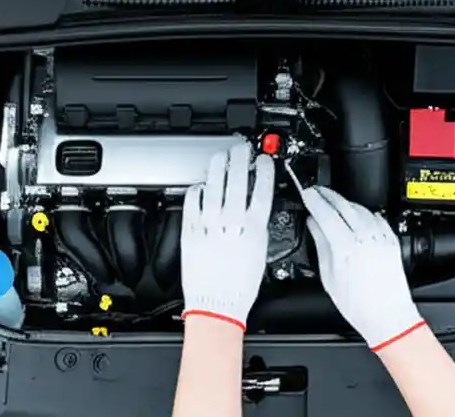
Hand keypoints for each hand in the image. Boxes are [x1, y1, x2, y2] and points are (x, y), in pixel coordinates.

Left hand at [180, 141, 274, 329]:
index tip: (263, 160)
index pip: (262, 189)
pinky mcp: (190, 231)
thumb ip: (257, 226)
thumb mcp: (260, 252)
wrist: (216, 306)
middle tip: (241, 149)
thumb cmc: (239, 286)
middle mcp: (231, 223)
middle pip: (237, 180)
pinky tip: (201, 186)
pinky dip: (198, 190)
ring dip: (218, 166)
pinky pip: (193, 201)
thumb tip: (255, 208)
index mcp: (254, 229)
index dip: (264, 170)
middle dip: (240, 158)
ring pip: (214, 185)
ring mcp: (209, 225)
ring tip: (221, 156)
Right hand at [299, 186, 425, 350]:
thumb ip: (321, 245)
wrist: (388, 317)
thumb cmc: (360, 305)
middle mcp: (365, 238)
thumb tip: (314, 226)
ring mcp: (380, 238)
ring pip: (360, 208)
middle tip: (317, 191)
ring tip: (334, 202)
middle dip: (328, 195)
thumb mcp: (329, 276)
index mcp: (346, 246)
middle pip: (344, 205)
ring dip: (345, 202)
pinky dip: (364, 212)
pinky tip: (358, 214)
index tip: (307, 193)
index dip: (314, 200)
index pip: (326, 212)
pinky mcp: (391, 241)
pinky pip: (376, 218)